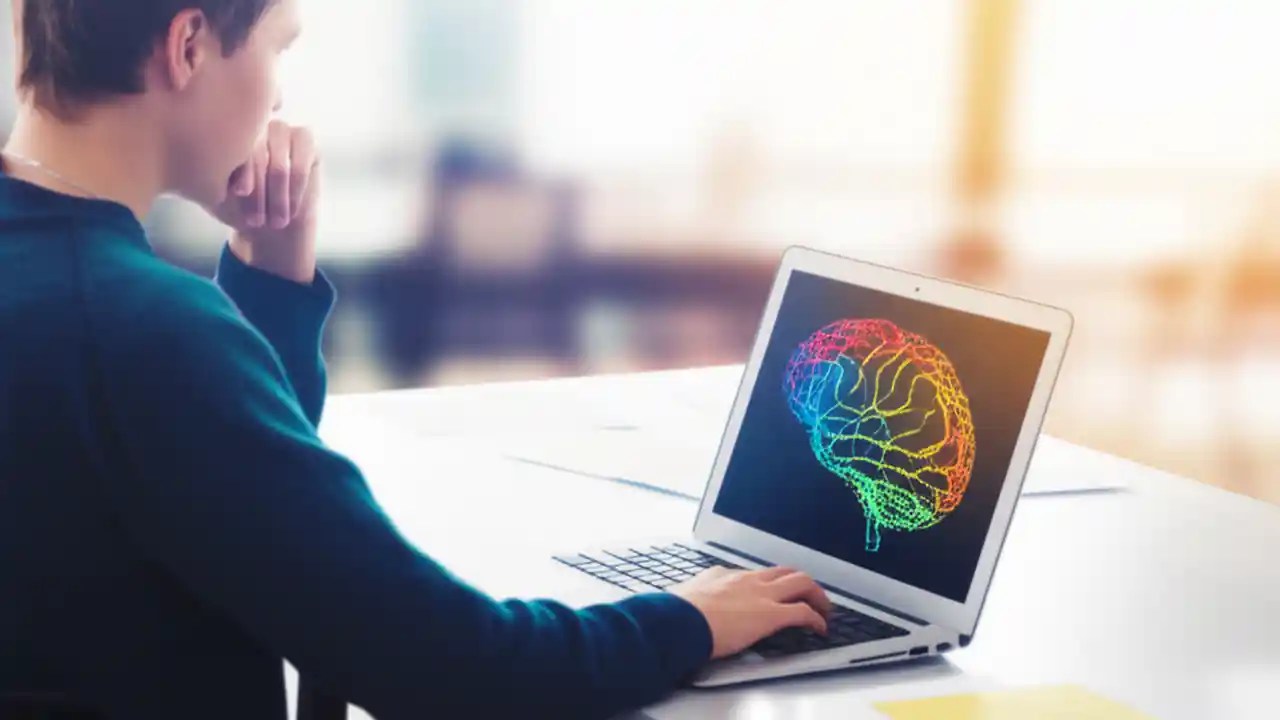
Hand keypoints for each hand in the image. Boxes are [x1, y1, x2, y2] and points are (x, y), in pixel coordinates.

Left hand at [212, 120, 320, 283]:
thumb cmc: (235, 206)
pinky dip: (295, 190)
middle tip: (255, 220)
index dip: (237, 171)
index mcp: (222, 127)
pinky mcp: (306, 140)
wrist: (268, 225)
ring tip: (274, 222)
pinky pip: (299, 164)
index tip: (239, 194)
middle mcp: (252, 122)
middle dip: (256, 192)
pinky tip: (290, 210)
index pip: (229, 143)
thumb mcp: (212, 192)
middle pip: (253, 151)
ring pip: (277, 162)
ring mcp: (280, 128)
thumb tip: (194, 162)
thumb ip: (205, 175)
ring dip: (276, 196)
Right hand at [671, 566, 832, 658]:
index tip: (769, 593)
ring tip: (823, 608)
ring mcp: (761, 595)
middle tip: (808, 594)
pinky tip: (820, 628)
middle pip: (783, 571)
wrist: (679, 620)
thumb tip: (683, 607)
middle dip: (800, 582)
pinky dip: (816, 619)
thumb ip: (692, 601)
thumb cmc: (675, 613)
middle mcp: (747, 579)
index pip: (753, 574)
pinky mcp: (771, 615)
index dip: (767, 584)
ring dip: (816, 594)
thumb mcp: (683, 599)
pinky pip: (803, 612)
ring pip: (800, 582)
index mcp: (724, 575)